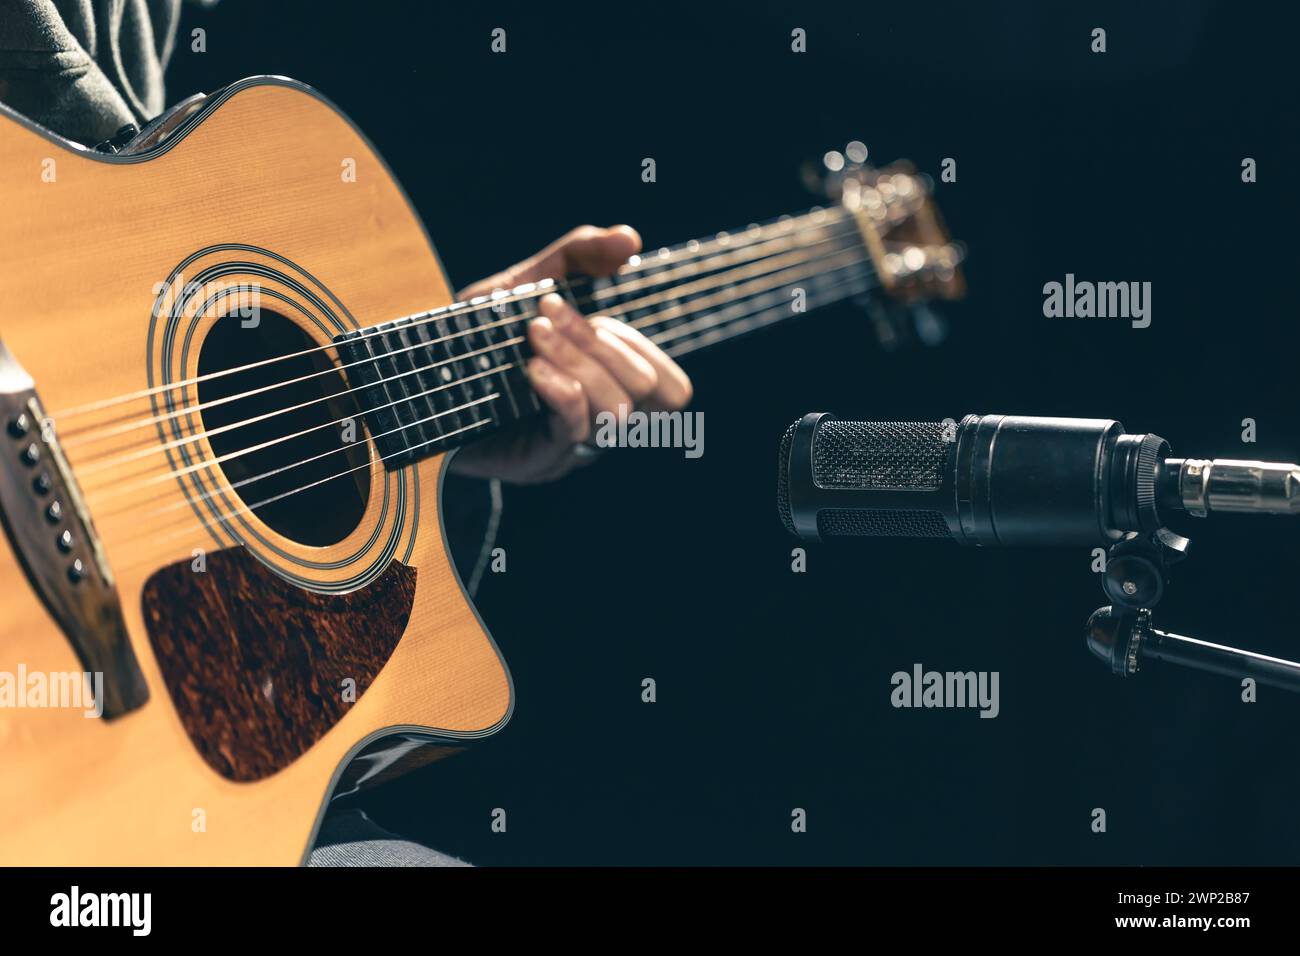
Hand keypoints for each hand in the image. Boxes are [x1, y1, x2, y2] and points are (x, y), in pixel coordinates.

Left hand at [448, 225, 692, 483]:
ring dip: (578, 360)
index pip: (671, 384)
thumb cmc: (479, 337)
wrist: (415, 382)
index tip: (572, 303)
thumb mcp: (529, 284)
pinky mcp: (541, 460)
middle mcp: (605, 424)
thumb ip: (579, 256)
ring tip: (533, 335)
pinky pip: (576, 429)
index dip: (634, 340)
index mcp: (614, 389)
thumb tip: (631, 239)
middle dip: (599, 342)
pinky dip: (562, 391)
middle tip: (545, 316)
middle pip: (650, 389)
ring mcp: (575, 447)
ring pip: (618, 410)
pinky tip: (532, 369)